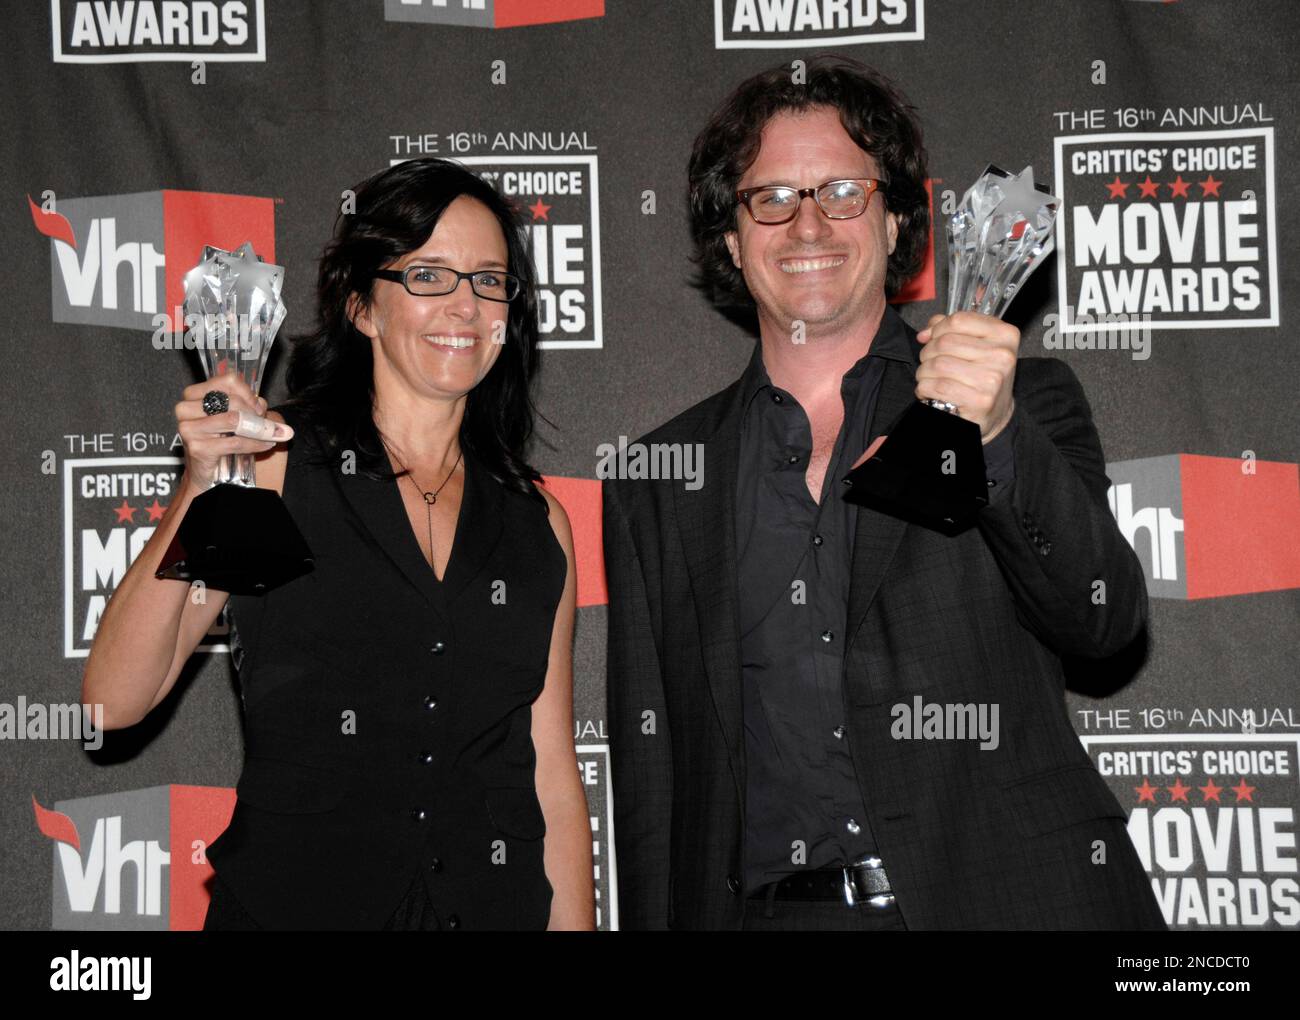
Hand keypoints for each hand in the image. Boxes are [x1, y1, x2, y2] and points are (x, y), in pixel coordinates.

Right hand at [174, 360, 292, 499]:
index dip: (249, 393)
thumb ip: (248, 406)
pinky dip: (255, 444)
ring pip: (235, 421)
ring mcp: (189, 428)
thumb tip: (263, 405)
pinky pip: (235, 442)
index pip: (228, 380)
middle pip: (231, 400)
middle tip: (267, 425)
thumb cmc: (219, 441)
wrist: (205, 473)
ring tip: (271, 435)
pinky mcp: (197, 447)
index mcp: (194, 394)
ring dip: (259, 429)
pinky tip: (266, 445)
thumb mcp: (233, 417)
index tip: (259, 407)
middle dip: (255, 413)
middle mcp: (186, 408)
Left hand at [915, 310, 1018, 441]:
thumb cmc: (983, 378)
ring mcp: (992, 378)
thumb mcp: (978, 347)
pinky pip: (937, 386)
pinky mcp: (980, 400)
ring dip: (924, 372)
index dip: (938, 328)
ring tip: (929, 377)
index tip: (932, 337)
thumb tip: (926, 332)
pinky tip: (929, 390)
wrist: (996, 414)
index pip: (959, 320)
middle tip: (929, 362)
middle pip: (945, 342)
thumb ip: (953, 331)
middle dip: (928, 352)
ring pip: (938, 364)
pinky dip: (925, 388)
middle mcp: (1002, 355)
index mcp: (1005, 335)